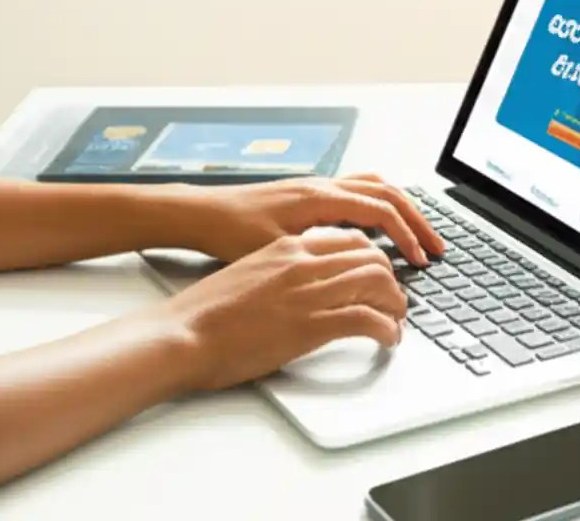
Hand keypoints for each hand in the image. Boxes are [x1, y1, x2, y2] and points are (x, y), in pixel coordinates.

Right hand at [165, 228, 406, 391]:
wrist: (182, 334)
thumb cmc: (204, 313)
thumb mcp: (246, 275)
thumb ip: (277, 273)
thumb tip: (295, 288)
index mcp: (287, 247)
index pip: (350, 239)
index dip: (373, 258)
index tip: (379, 276)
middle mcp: (303, 262)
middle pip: (371, 257)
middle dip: (393, 280)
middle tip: (396, 302)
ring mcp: (308, 292)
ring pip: (378, 282)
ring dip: (396, 304)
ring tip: (396, 322)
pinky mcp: (311, 324)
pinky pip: (368, 319)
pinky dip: (386, 330)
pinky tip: (387, 340)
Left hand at [190, 173, 444, 265]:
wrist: (197, 213)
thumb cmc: (228, 231)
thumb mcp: (278, 250)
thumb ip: (320, 258)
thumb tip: (359, 275)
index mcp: (320, 198)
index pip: (381, 210)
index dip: (408, 236)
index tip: (422, 261)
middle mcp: (322, 186)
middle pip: (387, 194)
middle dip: (417, 221)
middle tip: (437, 247)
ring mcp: (315, 188)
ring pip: (373, 188)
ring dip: (400, 211)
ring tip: (416, 235)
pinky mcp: (306, 196)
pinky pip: (355, 192)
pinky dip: (377, 208)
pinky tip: (377, 230)